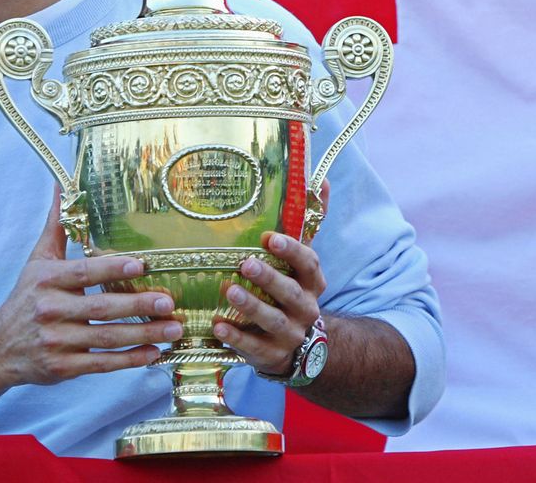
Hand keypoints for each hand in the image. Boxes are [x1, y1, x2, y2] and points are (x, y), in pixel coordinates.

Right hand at [0, 191, 183, 387]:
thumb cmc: (27, 297)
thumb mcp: (38, 260)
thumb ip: (57, 225)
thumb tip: (62, 185)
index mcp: (47, 280)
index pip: (84, 273)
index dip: (112, 268)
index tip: (142, 265)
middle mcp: (51, 310)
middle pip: (101, 307)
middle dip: (138, 305)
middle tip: (169, 302)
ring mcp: (57, 341)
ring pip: (106, 337)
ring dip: (144, 334)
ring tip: (174, 328)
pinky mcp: (63, 368)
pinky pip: (102, 363)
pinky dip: (130, 360)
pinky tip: (154, 353)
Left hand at [212, 181, 330, 376]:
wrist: (303, 347)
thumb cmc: (292, 291)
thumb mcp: (302, 262)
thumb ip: (307, 224)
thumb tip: (318, 179)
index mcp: (312, 282)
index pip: (308, 264)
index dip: (291, 251)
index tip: (269, 238)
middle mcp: (305, 308)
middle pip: (290, 293)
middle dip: (269, 279)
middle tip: (245, 263)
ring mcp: (290, 335)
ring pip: (273, 321)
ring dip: (250, 306)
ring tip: (228, 290)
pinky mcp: (271, 355)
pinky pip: (254, 347)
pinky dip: (236, 338)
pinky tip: (217, 326)